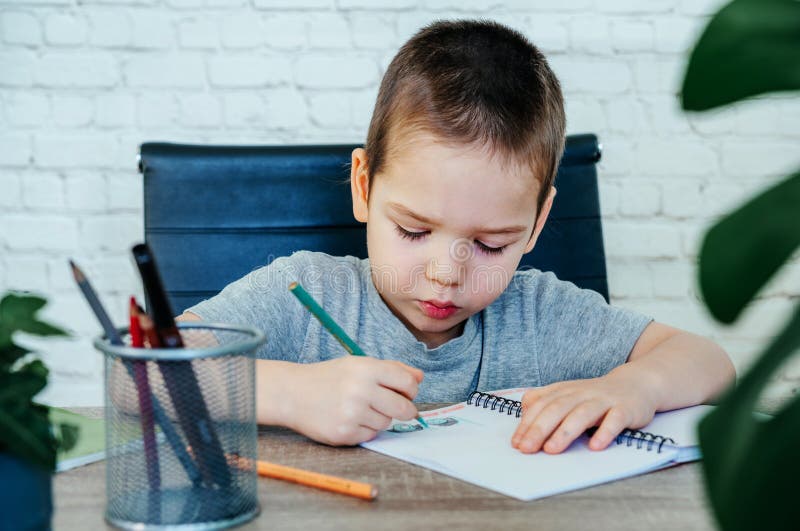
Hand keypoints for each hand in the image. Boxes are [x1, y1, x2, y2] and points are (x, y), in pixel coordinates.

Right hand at [285, 356, 422, 445]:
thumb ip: (392, 369)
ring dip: (380, 418)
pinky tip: (350, 419)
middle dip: (406, 410)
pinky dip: (366, 429)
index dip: (411, 390)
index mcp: (367, 369)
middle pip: (404, 408)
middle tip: (398, 408)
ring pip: (387, 423)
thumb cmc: (329, 377)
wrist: (293, 393)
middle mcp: (361, 391)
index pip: (408, 383)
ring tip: (361, 409)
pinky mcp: (344, 434)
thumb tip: (420, 377)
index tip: (406, 393)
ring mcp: (352, 414)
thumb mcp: (358, 364)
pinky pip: (371, 435)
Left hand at [511, 371, 657, 453]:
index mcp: (565, 391)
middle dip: (539, 429)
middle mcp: (582, 394)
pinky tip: (595, 446)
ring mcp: (604, 401)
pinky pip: (615, 421)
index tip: (516, 443)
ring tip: (552, 450)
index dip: (527, 424)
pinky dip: (605, 432)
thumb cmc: (595, 396)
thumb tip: (524, 415)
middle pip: (557, 409)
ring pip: (582, 414)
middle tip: (527, 449)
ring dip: (565, 432)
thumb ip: (544, 401)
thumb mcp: (567, 395)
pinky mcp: (625, 409)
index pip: (541, 406)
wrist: (636, 384)